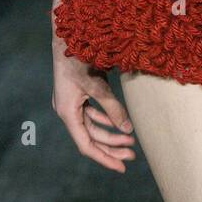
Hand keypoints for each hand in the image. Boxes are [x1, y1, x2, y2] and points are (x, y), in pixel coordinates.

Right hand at [51, 23, 135, 171]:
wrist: (69, 33)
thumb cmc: (79, 57)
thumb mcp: (97, 84)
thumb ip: (112, 107)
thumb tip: (127, 128)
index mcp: (68, 113)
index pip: (86, 145)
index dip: (104, 157)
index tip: (121, 167)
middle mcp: (68, 111)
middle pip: (91, 137)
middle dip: (112, 146)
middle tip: (133, 154)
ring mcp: (73, 102)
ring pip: (93, 126)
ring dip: (111, 133)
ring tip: (131, 141)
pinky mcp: (79, 93)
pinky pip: (93, 113)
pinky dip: (106, 118)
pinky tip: (120, 123)